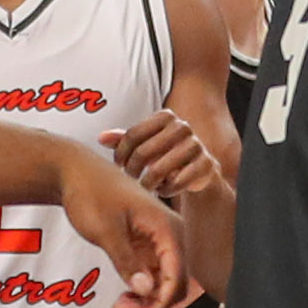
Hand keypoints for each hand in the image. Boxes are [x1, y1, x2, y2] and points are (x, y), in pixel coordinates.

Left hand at [57, 153, 188, 307]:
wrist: (75, 172)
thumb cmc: (91, 193)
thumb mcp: (106, 230)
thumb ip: (126, 261)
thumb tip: (145, 289)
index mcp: (166, 226)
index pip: (177, 274)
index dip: (163, 301)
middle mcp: (168, 233)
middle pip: (175, 280)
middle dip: (155, 304)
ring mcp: (157, 239)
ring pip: (163, 280)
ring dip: (147, 299)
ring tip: (119, 307)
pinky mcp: (145, 244)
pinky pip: (152, 273)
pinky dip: (140, 288)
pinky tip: (123, 296)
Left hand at [99, 111, 226, 200]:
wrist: (198, 169)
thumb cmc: (165, 154)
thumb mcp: (144, 144)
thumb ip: (123, 140)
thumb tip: (101, 138)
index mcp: (166, 116)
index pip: (132, 134)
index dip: (120, 153)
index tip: (118, 166)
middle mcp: (182, 126)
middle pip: (143, 152)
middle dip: (132, 171)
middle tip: (131, 180)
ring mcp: (196, 145)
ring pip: (159, 169)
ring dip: (148, 183)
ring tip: (146, 186)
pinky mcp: (206, 164)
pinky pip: (178, 181)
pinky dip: (166, 190)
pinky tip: (163, 190)